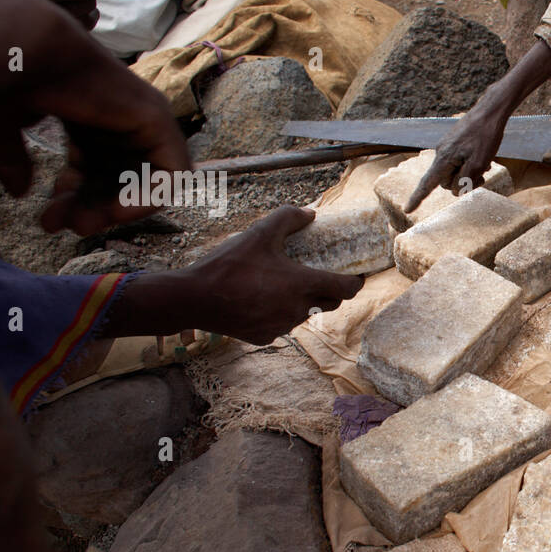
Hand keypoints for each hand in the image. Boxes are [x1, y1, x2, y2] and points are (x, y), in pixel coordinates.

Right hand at [0, 0, 189, 235]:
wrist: (20, 53)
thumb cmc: (5, 79)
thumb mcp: (2, 127)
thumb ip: (11, 159)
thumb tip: (19, 191)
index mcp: (89, 115)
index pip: (95, 168)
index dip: (75, 197)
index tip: (51, 218)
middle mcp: (120, 117)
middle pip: (118, 179)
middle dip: (91, 208)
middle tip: (66, 227)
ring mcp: (143, 118)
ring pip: (144, 183)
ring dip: (114, 210)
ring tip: (82, 224)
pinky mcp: (158, 120)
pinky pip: (171, 176)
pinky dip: (145, 199)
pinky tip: (112, 213)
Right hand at [177, 206, 364, 344]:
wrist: (194, 299)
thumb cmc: (228, 265)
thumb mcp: (259, 233)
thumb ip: (288, 218)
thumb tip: (310, 214)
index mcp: (302, 285)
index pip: (347, 289)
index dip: (356, 281)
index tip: (356, 273)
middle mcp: (298, 310)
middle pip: (331, 303)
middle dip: (332, 290)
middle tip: (323, 275)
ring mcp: (282, 326)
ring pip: (305, 314)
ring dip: (304, 301)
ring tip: (287, 284)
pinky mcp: (265, 337)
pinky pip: (282, 324)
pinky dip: (280, 312)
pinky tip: (263, 299)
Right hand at [404, 106, 507, 214]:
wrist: (488, 112)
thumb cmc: (485, 137)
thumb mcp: (478, 164)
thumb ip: (464, 181)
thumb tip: (455, 190)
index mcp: (444, 159)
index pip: (427, 184)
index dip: (417, 198)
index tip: (407, 209)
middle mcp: (441, 154)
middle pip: (446, 182)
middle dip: (462, 184)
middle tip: (482, 177)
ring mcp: (446, 148)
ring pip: (454, 172)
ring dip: (468, 174)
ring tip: (485, 165)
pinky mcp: (453, 144)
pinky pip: (458, 162)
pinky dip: (469, 164)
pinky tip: (483, 158)